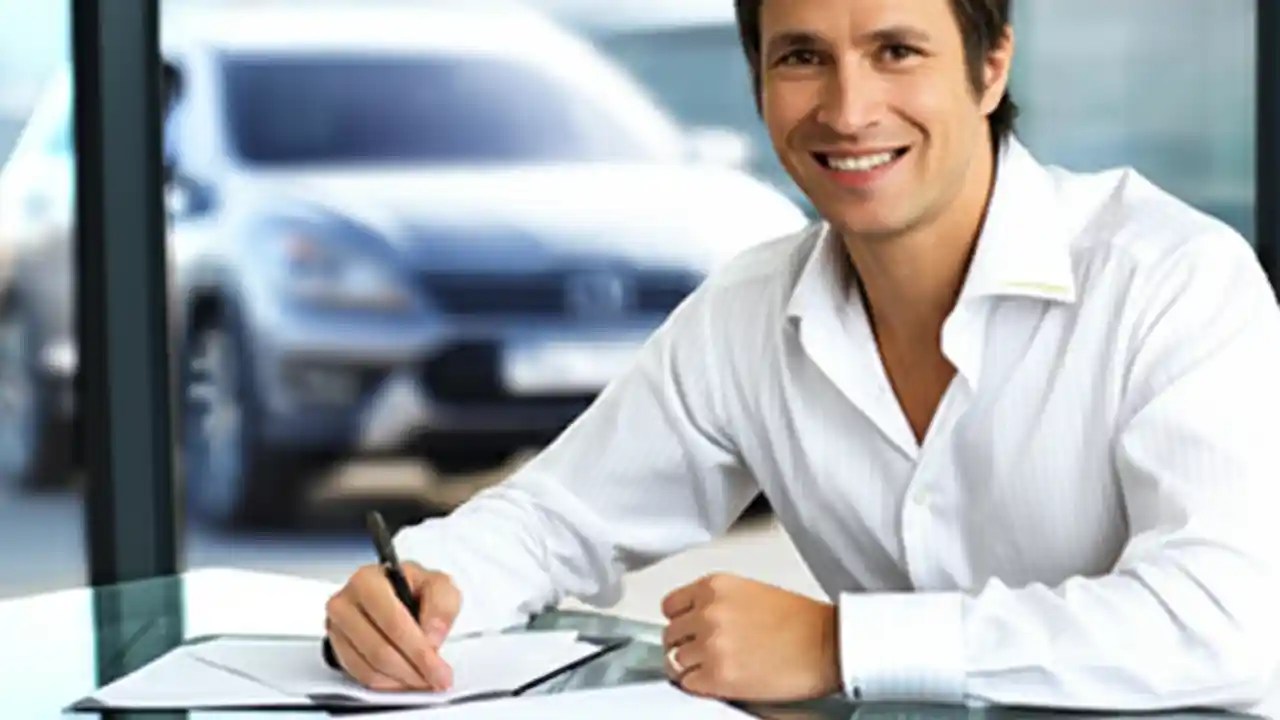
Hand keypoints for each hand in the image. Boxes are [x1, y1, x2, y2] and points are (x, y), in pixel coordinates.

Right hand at [325, 561, 461, 691]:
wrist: (392, 593)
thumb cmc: (413, 588)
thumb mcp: (437, 584)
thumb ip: (441, 606)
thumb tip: (430, 638)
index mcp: (368, 581)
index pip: (393, 622)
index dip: (418, 650)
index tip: (439, 670)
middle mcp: (345, 603)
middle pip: (379, 649)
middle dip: (412, 670)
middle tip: (436, 680)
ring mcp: (337, 627)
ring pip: (369, 667)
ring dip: (400, 679)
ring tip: (423, 679)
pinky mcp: (336, 647)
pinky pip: (359, 675)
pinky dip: (385, 683)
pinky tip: (403, 679)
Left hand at [660, 573, 839, 701]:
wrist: (829, 644)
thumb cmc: (803, 622)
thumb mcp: (751, 592)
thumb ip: (718, 603)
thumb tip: (696, 621)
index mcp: (715, 586)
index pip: (670, 606)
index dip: (680, 622)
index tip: (687, 630)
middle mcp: (708, 612)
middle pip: (670, 635)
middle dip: (684, 646)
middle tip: (703, 653)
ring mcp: (710, 644)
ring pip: (675, 662)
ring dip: (690, 668)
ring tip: (712, 669)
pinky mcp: (718, 676)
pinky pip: (688, 685)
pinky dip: (699, 686)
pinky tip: (718, 682)